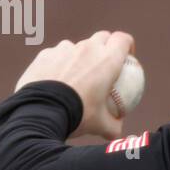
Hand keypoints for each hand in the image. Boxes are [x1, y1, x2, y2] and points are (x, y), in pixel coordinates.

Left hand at [14, 31, 133, 139]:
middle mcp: (87, 48)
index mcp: (107, 60)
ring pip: (76, 46)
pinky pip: (55, 55)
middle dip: (106, 46)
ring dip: (79, 55)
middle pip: (102, 37)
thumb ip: (113, 126)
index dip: (127, 45)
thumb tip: (117, 132)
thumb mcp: (100, 125)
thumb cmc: (77, 116)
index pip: (123, 39)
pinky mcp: (45, 54)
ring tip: (75, 74)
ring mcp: (64, 49)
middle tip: (104, 64)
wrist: (42, 113)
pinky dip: (58, 63)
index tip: (127, 57)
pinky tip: (55, 79)